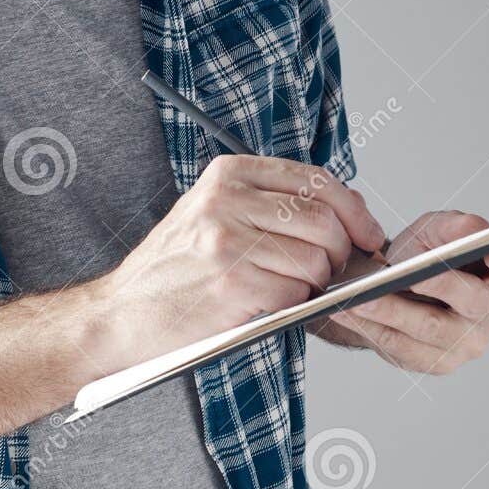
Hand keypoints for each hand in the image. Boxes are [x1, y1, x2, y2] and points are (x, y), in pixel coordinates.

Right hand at [97, 155, 387, 364]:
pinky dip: (294, 304)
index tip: (368, 234)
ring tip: (287, 288)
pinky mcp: (231, 282)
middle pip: (324, 218)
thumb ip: (273, 203)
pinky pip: (296, 292)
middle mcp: (227, 199)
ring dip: (315, 282)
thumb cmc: (174, 270)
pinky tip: (267, 304)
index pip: (316, 180)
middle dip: (340, 252)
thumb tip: (350, 209)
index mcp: (228, 174)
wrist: (120, 314)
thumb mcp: (215, 214)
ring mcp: (228, 240)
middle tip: (329, 271)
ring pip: (316, 257)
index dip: (353, 210)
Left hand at [324, 210, 488, 373]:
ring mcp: (468, 342)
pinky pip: (402, 346)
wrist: (395, 286)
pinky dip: (372, 328)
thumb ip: (452, 226)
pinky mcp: (437, 362)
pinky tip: (347, 314)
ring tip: (357, 297)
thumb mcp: (434, 230)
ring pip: (429, 326)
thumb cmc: (423, 256)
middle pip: (472, 300)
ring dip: (389, 310)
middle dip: (436, 284)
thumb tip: (471, 228)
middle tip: (404, 275)